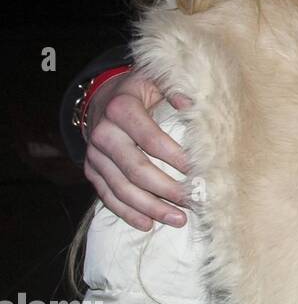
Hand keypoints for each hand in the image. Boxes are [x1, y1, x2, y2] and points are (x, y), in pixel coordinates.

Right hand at [84, 71, 192, 231]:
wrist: (104, 96)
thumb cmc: (142, 89)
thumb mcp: (158, 79)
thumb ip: (177, 89)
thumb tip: (193, 106)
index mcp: (121, 108)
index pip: (151, 139)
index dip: (176, 158)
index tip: (200, 172)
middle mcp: (103, 133)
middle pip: (136, 169)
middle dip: (167, 189)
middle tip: (194, 202)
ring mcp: (94, 155)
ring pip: (121, 188)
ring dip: (151, 208)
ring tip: (179, 219)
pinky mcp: (91, 170)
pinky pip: (107, 196)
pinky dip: (127, 213)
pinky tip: (147, 224)